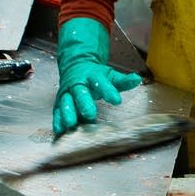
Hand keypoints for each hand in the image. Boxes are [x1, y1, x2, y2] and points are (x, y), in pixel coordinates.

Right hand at [52, 17, 142, 134]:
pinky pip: (57, 111)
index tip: (117, 100)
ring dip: (68, 113)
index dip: (108, 91)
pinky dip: (58, 120)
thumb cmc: (95, 74)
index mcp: (92, 75)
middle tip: (90, 114)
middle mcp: (77, 84)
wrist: (75, 66)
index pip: (100, 82)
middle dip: (84, 103)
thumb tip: (137, 79)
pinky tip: (60, 129)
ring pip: (66, 102)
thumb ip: (123, 80)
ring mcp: (67, 93)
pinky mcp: (59, 101)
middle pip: (80, 92)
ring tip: (71, 123)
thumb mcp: (109, 75)